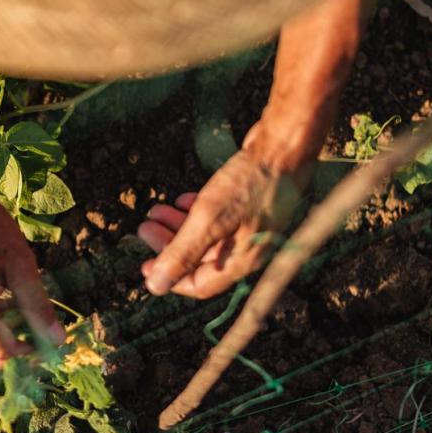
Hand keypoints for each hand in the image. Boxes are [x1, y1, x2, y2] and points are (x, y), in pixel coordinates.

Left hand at [137, 141, 307, 298]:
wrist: (285, 147)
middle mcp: (247, 249)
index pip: (200, 284)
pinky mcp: (250, 206)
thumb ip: (182, 253)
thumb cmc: (251, 183)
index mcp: (242, 261)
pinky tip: (181, 199)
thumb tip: (156, 285)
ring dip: (178, 225)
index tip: (145, 265)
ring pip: (207, 236)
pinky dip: (197, 212)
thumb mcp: (209, 219)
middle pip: (201, 259)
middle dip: (170, 245)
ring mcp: (250, 228)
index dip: (170, 278)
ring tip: (156, 210)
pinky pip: (218, 218)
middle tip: (146, 228)